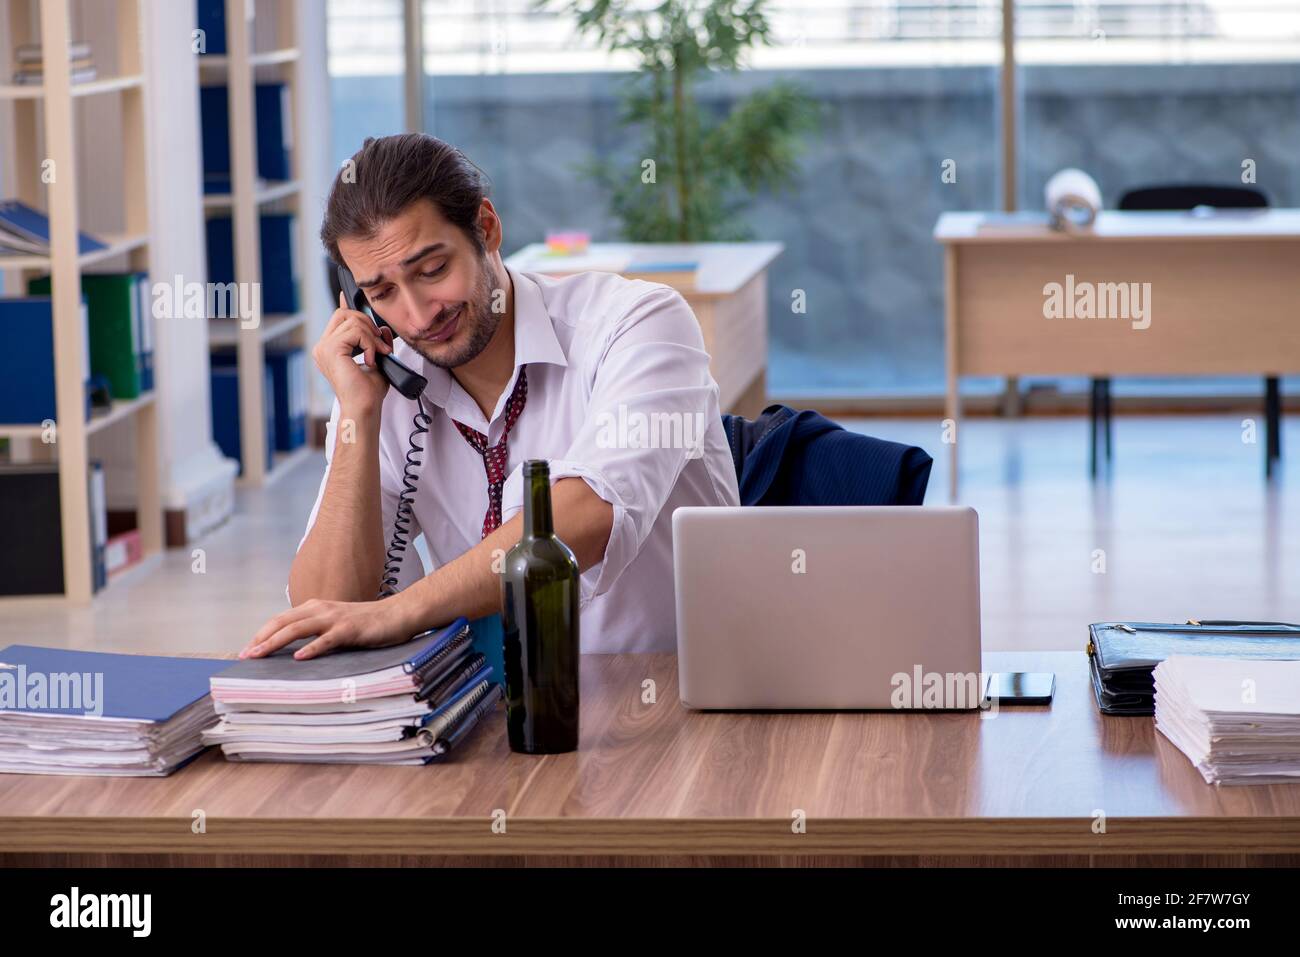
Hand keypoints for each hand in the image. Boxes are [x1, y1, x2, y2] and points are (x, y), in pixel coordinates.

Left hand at [240, 596, 415, 660]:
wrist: (399, 614)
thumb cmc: (368, 623)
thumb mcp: (336, 625)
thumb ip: (317, 633)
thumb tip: (294, 651)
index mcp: (315, 608)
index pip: (280, 620)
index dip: (261, 634)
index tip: (246, 651)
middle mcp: (321, 609)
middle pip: (282, 622)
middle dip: (260, 639)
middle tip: (243, 656)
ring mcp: (335, 618)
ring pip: (297, 629)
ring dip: (275, 642)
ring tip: (259, 656)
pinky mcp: (350, 629)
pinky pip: (327, 639)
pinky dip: (312, 648)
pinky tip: (300, 658)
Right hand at [312, 291, 394, 416]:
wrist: (364, 407)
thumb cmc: (369, 392)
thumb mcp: (376, 360)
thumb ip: (377, 342)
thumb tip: (381, 327)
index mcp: (330, 349)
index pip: (337, 319)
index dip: (347, 305)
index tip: (349, 296)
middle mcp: (323, 347)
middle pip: (344, 314)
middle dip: (367, 324)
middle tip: (380, 346)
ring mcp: (324, 347)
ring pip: (353, 321)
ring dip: (372, 337)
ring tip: (378, 355)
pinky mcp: (331, 349)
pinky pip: (356, 331)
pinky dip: (370, 343)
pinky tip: (371, 359)